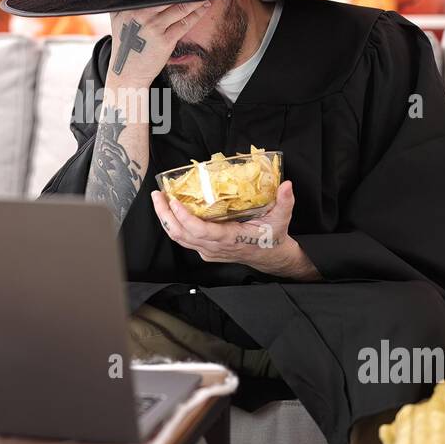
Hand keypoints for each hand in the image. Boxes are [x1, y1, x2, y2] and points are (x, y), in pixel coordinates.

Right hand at [106, 1, 211, 87]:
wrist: (128, 73)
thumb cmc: (125, 46)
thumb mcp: (118, 21)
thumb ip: (125, 4)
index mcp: (129, 8)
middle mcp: (140, 15)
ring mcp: (153, 28)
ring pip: (180, 7)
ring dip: (196, 0)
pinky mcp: (165, 40)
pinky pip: (186, 23)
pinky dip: (197, 13)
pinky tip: (204, 7)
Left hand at [151, 181, 321, 280]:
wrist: (270, 258)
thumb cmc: (272, 238)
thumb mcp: (281, 219)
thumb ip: (285, 202)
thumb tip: (287, 185)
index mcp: (230, 240)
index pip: (201, 232)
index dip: (185, 219)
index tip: (174, 203)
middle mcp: (215, 248)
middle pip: (181, 235)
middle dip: (165, 216)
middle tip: (157, 195)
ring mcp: (208, 251)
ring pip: (180, 238)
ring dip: (166, 219)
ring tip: (159, 199)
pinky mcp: (206, 250)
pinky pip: (185, 239)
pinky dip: (175, 224)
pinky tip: (171, 209)